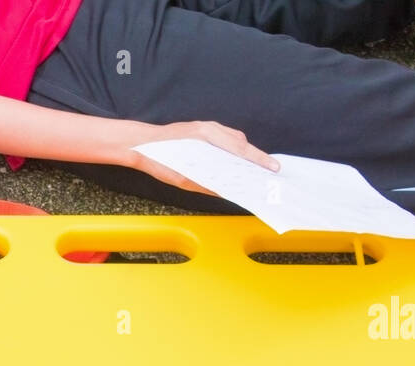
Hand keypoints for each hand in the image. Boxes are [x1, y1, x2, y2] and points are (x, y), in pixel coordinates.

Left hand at [129, 120, 278, 194]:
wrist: (141, 144)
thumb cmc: (160, 160)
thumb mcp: (183, 178)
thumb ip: (206, 183)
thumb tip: (226, 190)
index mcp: (207, 137)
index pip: (239, 149)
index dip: (258, 160)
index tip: (273, 167)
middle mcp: (209, 128)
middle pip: (240, 142)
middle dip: (255, 157)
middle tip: (268, 171)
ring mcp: (206, 127)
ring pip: (233, 139)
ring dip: (243, 154)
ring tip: (252, 170)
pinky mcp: (202, 130)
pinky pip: (224, 139)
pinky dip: (232, 150)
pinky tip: (232, 162)